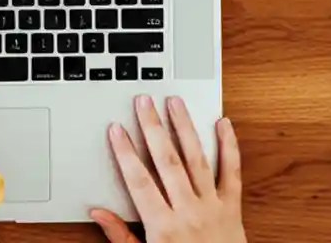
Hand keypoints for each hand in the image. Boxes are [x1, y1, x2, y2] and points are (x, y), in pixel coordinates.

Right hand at [91, 95, 244, 242]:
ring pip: (197, 159)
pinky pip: (232, 173)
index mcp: (164, 228)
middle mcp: (189, 212)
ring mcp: (213, 207)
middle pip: (167, 162)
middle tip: (143, 102)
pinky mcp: (232, 208)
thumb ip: (121, 236)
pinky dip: (229, 147)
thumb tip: (98, 214)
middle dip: (153, 128)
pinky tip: (223, 125)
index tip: (116, 130)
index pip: (140, 182)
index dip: (125, 153)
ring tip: (175, 103)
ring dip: (185, 128)